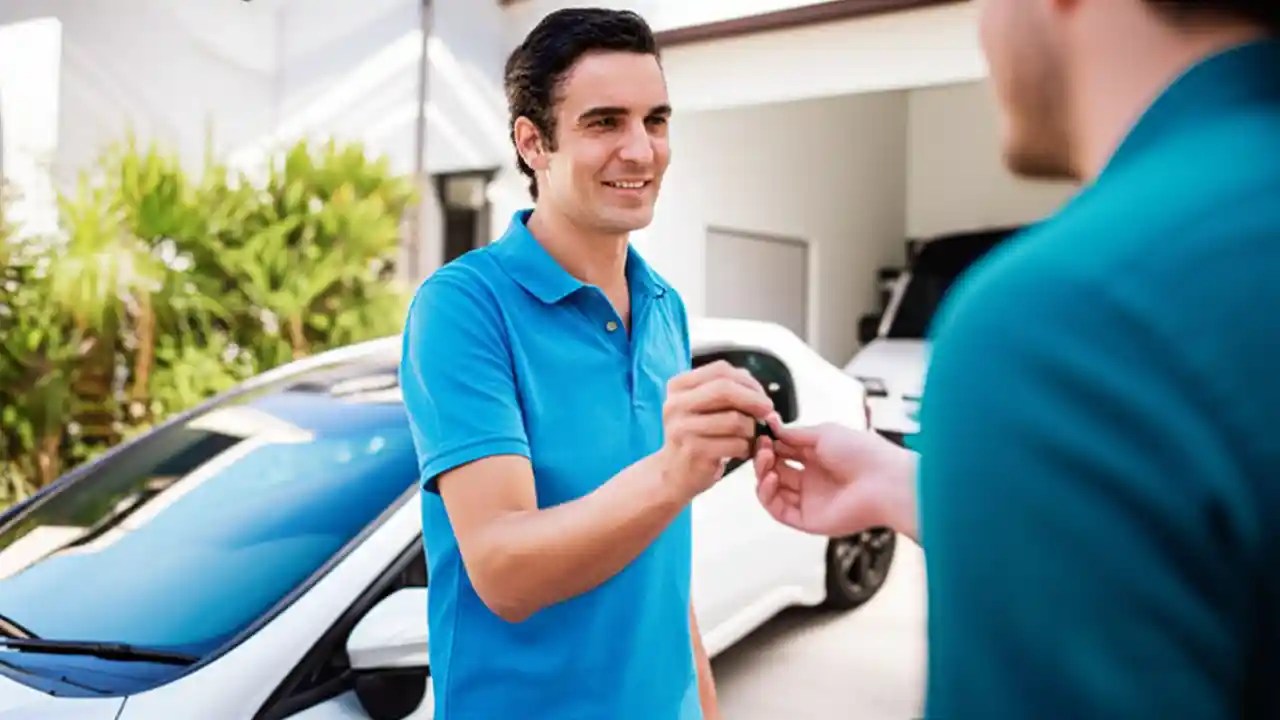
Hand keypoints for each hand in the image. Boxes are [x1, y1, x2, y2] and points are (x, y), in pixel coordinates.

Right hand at [661, 361, 777, 501]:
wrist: (673, 473)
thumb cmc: (696, 437)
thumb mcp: (702, 407)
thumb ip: (725, 391)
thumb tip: (758, 390)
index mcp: (678, 386)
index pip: (720, 370)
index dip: (747, 381)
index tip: (761, 395)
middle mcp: (675, 404)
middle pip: (725, 389)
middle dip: (754, 399)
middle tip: (769, 411)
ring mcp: (682, 428)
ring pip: (734, 419)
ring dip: (751, 429)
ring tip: (749, 437)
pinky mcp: (694, 451)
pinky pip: (736, 443)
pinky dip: (747, 448)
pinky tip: (742, 451)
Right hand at [753, 422, 918, 539]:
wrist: (883, 481)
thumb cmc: (862, 453)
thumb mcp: (824, 433)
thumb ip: (795, 434)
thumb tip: (772, 427)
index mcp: (819, 459)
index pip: (785, 453)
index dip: (770, 445)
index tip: (761, 436)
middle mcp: (813, 481)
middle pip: (776, 472)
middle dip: (764, 459)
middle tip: (761, 448)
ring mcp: (810, 502)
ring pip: (773, 492)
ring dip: (762, 475)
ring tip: (766, 461)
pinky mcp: (808, 521)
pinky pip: (779, 511)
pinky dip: (768, 496)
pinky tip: (770, 479)